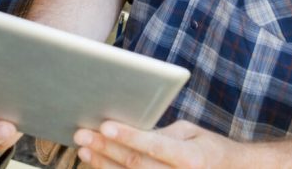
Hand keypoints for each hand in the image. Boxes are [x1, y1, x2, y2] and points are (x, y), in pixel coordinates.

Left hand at [74, 120, 239, 168]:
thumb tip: (129, 129)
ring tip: (84, 150)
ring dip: (103, 165)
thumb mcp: (192, 133)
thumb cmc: (209, 149)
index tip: (104, 126)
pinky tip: (97, 167)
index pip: (154, 146)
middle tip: (82, 135)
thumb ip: (163, 133)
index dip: (128, 136)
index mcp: (192, 158)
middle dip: (106, 149)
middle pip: (136, 165)